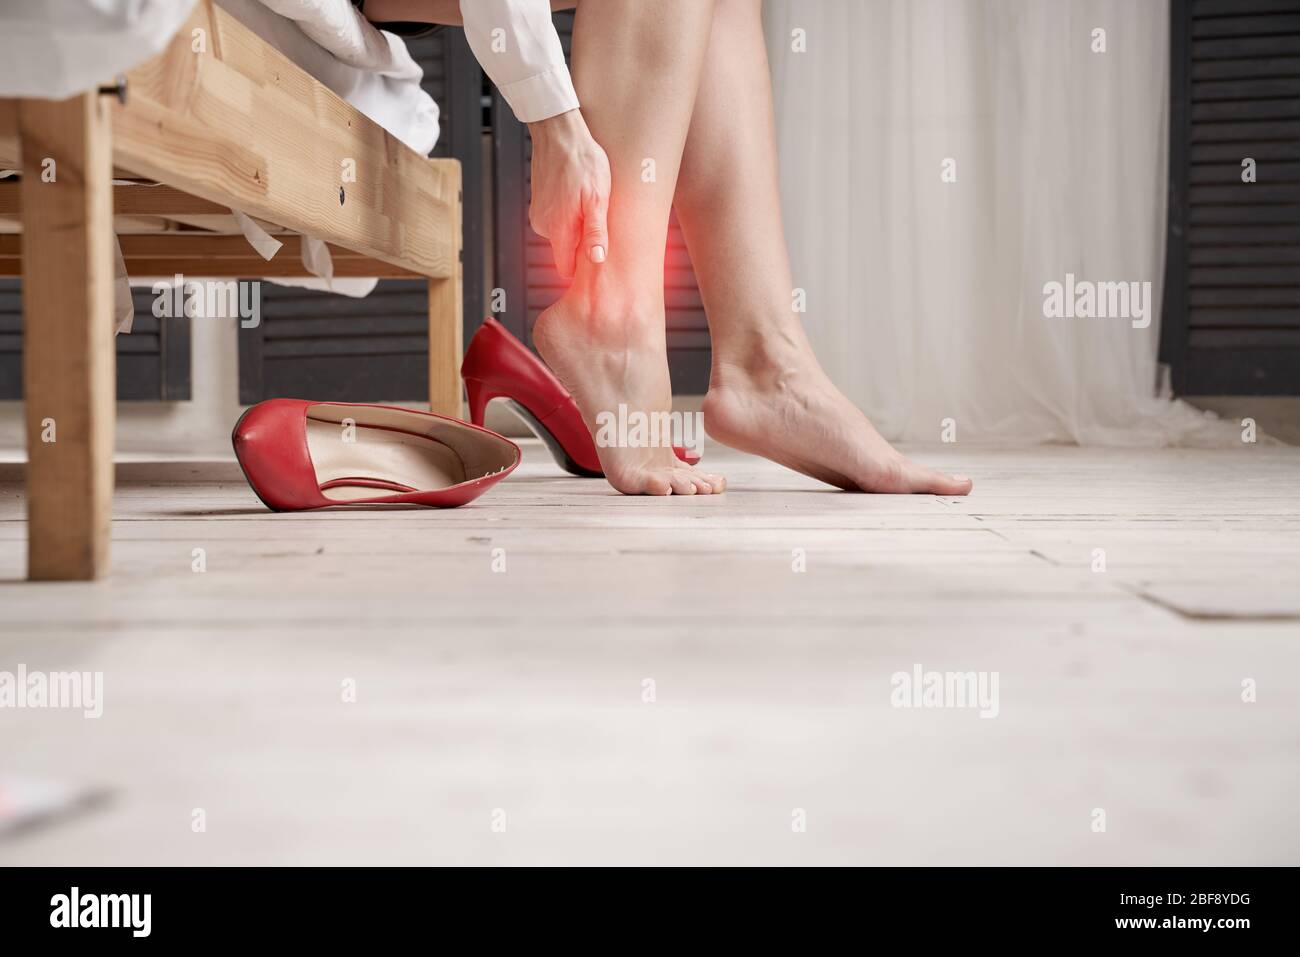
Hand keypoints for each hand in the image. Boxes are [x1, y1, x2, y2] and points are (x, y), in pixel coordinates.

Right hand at [528, 109, 610, 278]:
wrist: (559, 132)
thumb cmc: (582, 161)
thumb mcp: (597, 198)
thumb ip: (596, 231)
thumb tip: (596, 259)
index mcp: (558, 229)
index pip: (565, 269)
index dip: (581, 266)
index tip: (595, 253)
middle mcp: (543, 225)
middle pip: (564, 250)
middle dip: (581, 242)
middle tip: (597, 219)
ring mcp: (538, 214)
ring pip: (560, 233)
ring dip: (575, 225)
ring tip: (587, 202)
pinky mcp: (538, 203)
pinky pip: (555, 219)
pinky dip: (567, 212)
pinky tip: (576, 195)